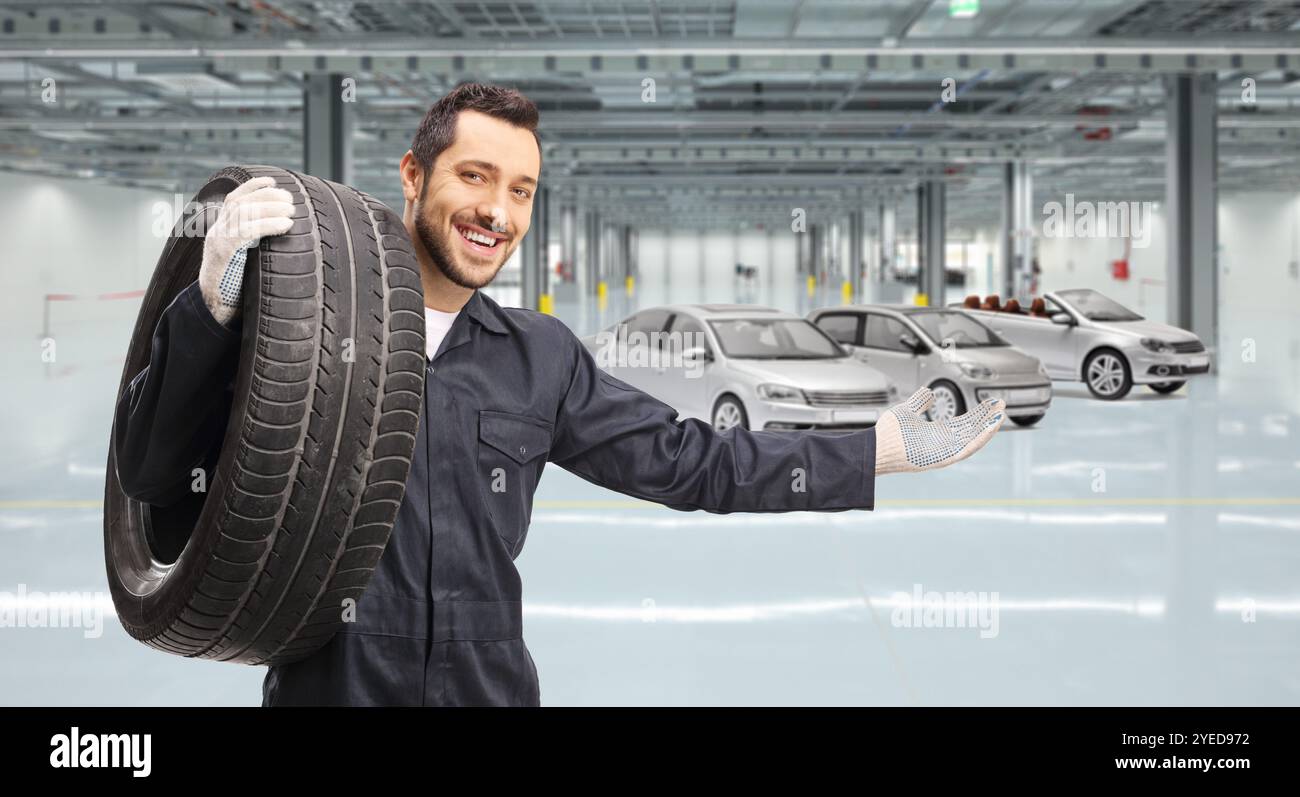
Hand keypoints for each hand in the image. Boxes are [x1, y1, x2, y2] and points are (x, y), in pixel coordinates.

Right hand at [198, 176, 294, 325]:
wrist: (212, 308)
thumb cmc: (234, 285)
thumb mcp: (242, 259)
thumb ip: (252, 244)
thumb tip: (282, 232)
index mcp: (220, 229)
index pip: (235, 199)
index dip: (253, 187)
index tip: (273, 181)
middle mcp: (217, 231)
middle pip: (242, 202)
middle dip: (268, 196)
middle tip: (291, 200)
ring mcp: (218, 241)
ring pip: (244, 213)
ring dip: (271, 208)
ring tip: (291, 211)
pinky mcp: (222, 253)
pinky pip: (246, 231)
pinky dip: (267, 224)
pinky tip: (284, 225)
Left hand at [874, 387, 1005, 474]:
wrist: (875, 445)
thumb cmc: (887, 433)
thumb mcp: (907, 411)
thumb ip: (919, 402)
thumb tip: (928, 392)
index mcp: (937, 433)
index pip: (964, 422)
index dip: (979, 413)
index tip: (991, 402)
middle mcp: (943, 444)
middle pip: (972, 430)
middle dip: (987, 418)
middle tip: (1001, 405)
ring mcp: (943, 452)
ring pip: (972, 441)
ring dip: (987, 429)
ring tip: (1000, 415)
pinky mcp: (940, 460)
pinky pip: (964, 451)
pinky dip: (978, 440)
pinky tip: (988, 429)